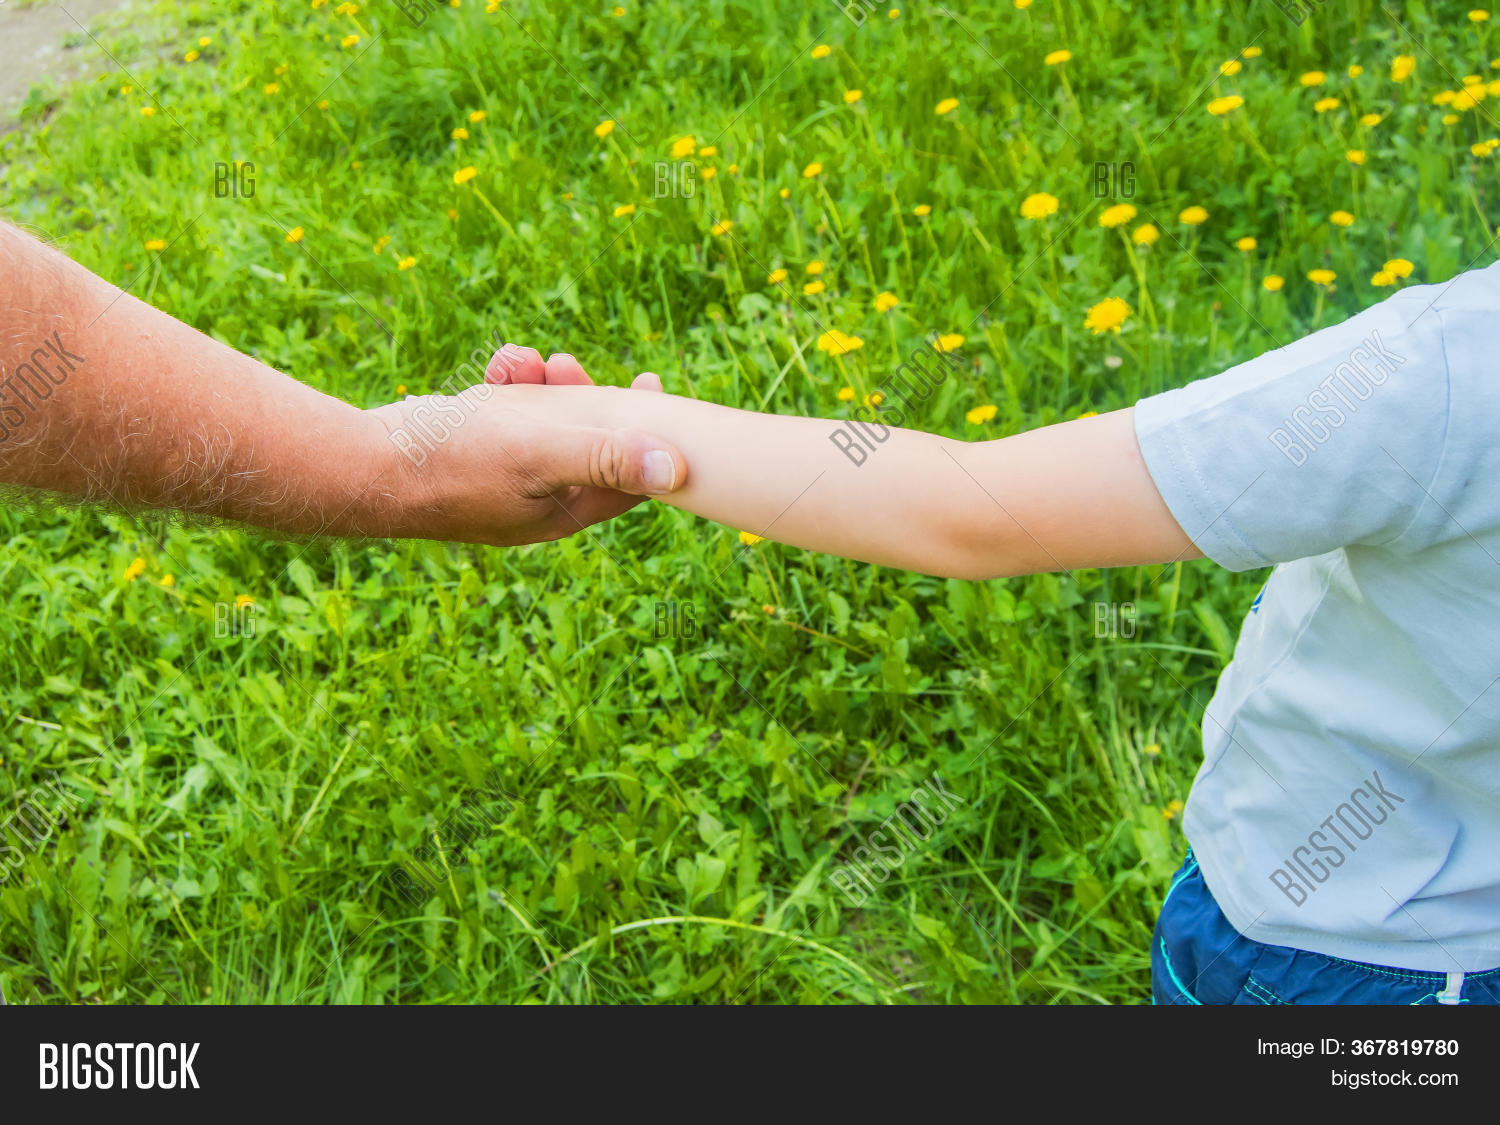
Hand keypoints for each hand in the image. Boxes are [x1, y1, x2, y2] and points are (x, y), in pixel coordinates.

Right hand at [365, 346, 684, 546]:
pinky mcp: (474, 449)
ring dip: (547, 384)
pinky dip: (511, 383)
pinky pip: (509, 412)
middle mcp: (538, 497)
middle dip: (588, 398)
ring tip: (529, 361)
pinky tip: (500, 364)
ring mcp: (505, 473)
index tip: (652, 387)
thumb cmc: (449, 463)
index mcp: (562, 511)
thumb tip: (677, 468)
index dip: (651, 438)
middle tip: (569, 367)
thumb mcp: (536, 454)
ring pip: (548, 421)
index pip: (630, 481)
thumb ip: (604, 458)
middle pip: (590, 444)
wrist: (359, 465)